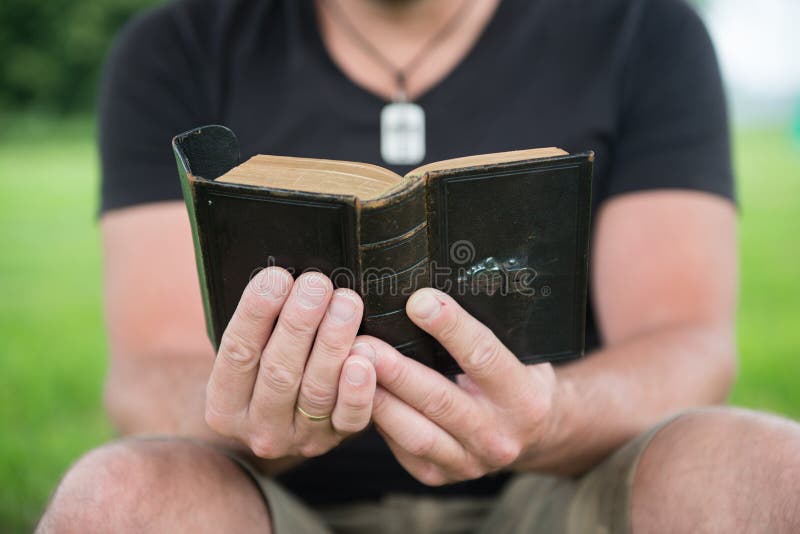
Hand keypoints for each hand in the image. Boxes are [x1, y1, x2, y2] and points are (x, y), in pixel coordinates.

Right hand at [204, 268, 375, 458]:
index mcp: (223, 406)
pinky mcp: (338, 438)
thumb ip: (259, 323)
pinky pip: (350, 416)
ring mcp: (300, 439)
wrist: (283, 417)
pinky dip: (358, 388)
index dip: (256, 313)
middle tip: (316, 284)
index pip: (237, 354)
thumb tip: (280, 276)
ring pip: (317, 389)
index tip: (276, 277)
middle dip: (299, 323)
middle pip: (279, 372)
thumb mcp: (249, 350)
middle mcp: (259, 429)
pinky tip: (365, 356)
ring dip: (333, 341)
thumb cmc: (264, 366)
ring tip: (345, 303)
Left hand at [356, 288, 557, 485]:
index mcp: (524, 398)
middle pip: (440, 400)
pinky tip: (357, 395)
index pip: (483, 357)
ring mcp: (468, 463)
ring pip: (414, 432)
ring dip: (378, 399)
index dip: (451, 328)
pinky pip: (402, 448)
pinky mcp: (439, 476)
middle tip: (362, 342)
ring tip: (348, 368)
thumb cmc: (515, 378)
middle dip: (397, 370)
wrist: (533, 434)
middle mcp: (499, 437)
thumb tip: (428, 293)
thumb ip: (480, 332)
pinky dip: (378, 421)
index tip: (418, 301)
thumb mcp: (516, 352)